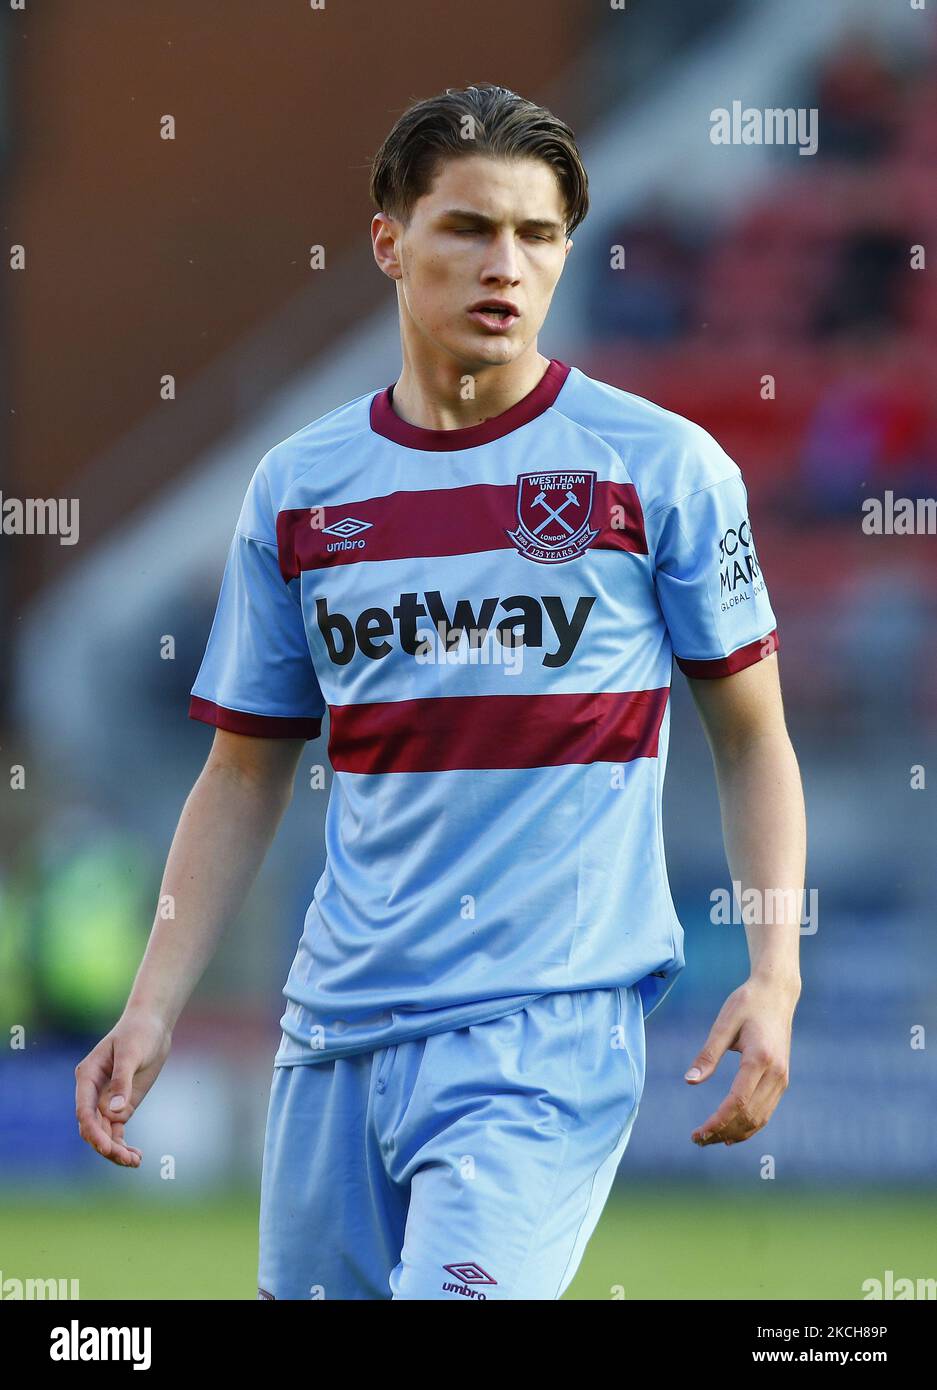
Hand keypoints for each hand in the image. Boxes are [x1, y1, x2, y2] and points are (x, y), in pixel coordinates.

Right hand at [75, 1008, 172, 1166]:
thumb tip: (114, 1112)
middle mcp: (93, 1093)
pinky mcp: (122, 1106)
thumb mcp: (131, 1053)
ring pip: (105, 1133)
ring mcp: (107, 1101)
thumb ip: (122, 1081)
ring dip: (116, 1150)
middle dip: (105, 1145)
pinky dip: (123, 1145)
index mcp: (87, 1076)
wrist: (152, 1026)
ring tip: (134, 1162)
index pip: (84, 1110)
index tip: (105, 1146)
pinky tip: (136, 1158)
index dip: (92, 1130)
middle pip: (92, 1127)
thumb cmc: (138, 1033)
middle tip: (125, 1159)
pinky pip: (118, 1131)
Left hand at [684, 974, 798, 1146]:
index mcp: (760, 1059)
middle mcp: (776, 1074)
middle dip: (722, 1132)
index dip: (717, 1122)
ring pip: (760, 1119)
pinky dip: (749, 1127)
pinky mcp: (782, 1080)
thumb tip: (690, 1082)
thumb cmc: (747, 1003)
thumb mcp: (724, 1023)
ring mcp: (782, 1079)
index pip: (737, 1102)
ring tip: (709, 1140)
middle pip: (749, 1116)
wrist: (777, 993)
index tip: (697, 1133)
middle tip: (696, 1140)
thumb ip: (708, 1054)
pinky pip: (766, 1112)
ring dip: (735, 1133)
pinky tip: (731, 1134)